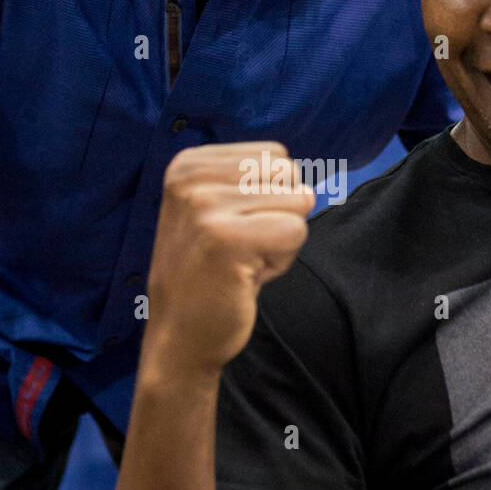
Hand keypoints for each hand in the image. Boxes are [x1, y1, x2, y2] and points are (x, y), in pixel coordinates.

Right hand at [143, 142, 315, 377]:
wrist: (179, 334)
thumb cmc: (208, 273)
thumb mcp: (217, 210)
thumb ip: (258, 183)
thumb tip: (311, 190)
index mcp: (188, 163)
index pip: (275, 155)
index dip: (269, 196)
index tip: (234, 228)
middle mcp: (191, 178)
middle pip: (288, 174)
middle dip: (278, 214)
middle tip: (241, 248)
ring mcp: (205, 206)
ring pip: (296, 202)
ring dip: (280, 240)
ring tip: (242, 262)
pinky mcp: (226, 238)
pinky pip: (295, 231)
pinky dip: (281, 260)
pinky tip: (247, 276)